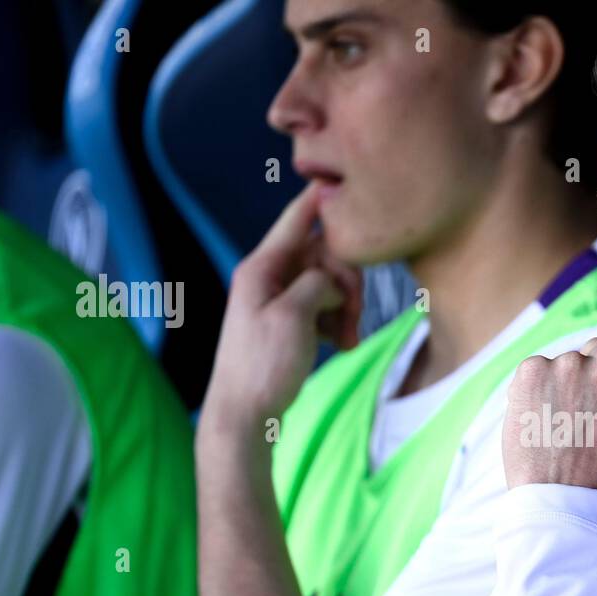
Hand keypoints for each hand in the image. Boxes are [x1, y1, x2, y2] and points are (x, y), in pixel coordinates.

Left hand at [201, 184, 363, 433]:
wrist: (242, 415)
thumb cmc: (262, 366)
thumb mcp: (294, 317)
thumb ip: (317, 282)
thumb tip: (331, 276)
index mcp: (262, 269)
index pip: (296, 220)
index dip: (320, 200)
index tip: (339, 178)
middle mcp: (268, 279)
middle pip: (323, 256)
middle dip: (347, 281)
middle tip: (354, 316)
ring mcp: (278, 302)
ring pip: (327, 285)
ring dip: (346, 308)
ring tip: (349, 339)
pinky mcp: (288, 324)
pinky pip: (322, 308)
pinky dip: (336, 322)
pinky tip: (341, 344)